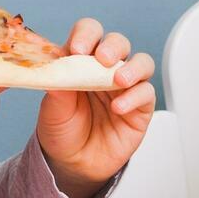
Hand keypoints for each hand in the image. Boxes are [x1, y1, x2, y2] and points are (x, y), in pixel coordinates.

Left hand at [33, 20, 156, 197]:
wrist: (73, 163)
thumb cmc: (62, 131)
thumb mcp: (52, 110)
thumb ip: (58, 89)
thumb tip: (57, 68)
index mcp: (82, 61)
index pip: (89, 33)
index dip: (86, 35)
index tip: (78, 49)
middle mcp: (106, 69)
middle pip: (118, 42)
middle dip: (113, 46)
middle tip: (102, 58)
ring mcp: (125, 87)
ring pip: (141, 62)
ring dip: (131, 68)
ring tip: (118, 80)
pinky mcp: (140, 107)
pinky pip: (146, 93)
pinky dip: (134, 97)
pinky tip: (119, 108)